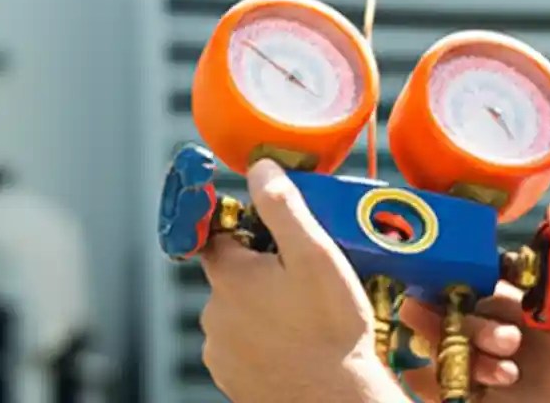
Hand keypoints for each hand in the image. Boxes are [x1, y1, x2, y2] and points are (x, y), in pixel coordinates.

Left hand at [198, 159, 410, 402]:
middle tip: (305, 278)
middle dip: (263, 271)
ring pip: (240, 312)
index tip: (271, 231)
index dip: (245, 227)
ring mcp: (220, 350)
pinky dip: (267, 341)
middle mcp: (214, 313)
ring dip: (265, 308)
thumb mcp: (315, 254)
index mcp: (229, 277)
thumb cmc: (331, 331)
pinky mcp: (232, 379)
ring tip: (308, 316)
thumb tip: (260, 169)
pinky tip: (298, 343)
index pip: (217, 234)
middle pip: (232, 275)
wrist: (335, 400)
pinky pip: (245, 346)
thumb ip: (283, 206)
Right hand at [398, 201, 549, 402]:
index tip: (494, 277)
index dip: (483, 268)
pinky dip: (439, 376)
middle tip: (511, 339)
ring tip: (508, 369)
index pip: (485, 271)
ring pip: (436, 336)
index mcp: (527, 305)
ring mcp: (478, 366)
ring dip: (465, 346)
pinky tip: (486, 386)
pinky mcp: (463, 397)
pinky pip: (425, 379)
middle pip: (451, 301)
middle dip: (474, 316)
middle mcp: (498, 331)